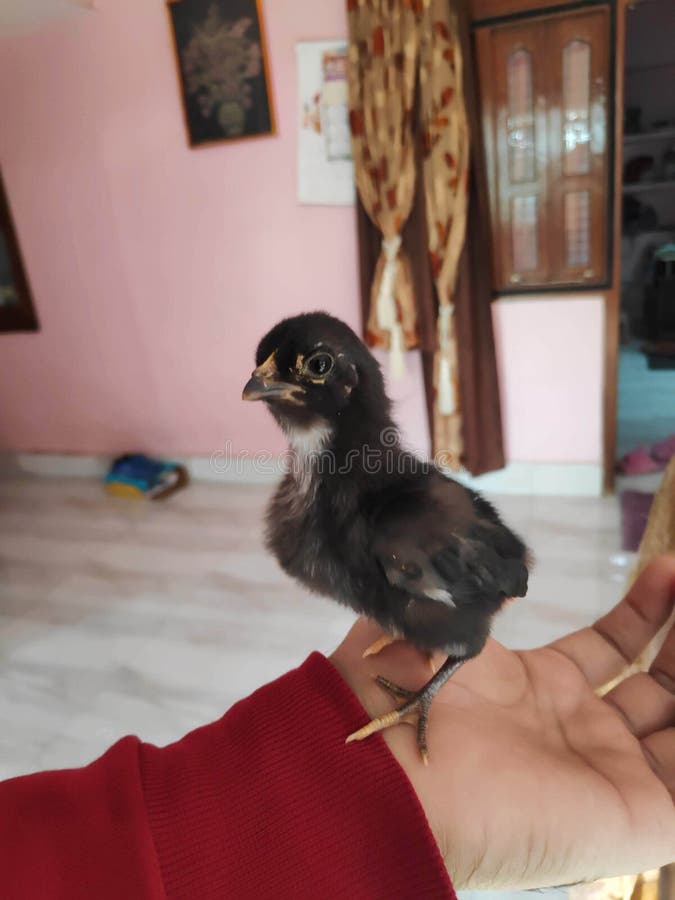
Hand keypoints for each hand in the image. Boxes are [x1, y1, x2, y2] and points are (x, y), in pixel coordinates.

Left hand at [331, 556, 674, 889]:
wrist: (394, 769)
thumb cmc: (408, 690)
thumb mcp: (444, 621)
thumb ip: (481, 592)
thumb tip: (512, 571)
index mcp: (537, 690)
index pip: (609, 648)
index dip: (643, 611)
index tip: (668, 566)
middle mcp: (578, 731)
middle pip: (656, 685)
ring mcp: (610, 774)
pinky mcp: (637, 817)